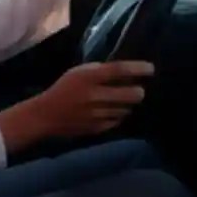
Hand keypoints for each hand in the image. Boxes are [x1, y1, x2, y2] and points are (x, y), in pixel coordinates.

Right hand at [0, 61, 153, 151]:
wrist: (45, 116)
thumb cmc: (63, 89)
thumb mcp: (78, 73)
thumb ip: (100, 72)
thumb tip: (127, 73)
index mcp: (88, 77)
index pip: (120, 70)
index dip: (138, 69)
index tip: (151, 68)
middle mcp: (95, 95)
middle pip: (132, 94)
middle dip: (138, 91)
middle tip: (137, 89)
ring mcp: (98, 114)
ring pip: (127, 108)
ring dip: (127, 104)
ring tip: (119, 100)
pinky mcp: (98, 128)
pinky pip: (118, 120)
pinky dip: (118, 115)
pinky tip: (110, 111)